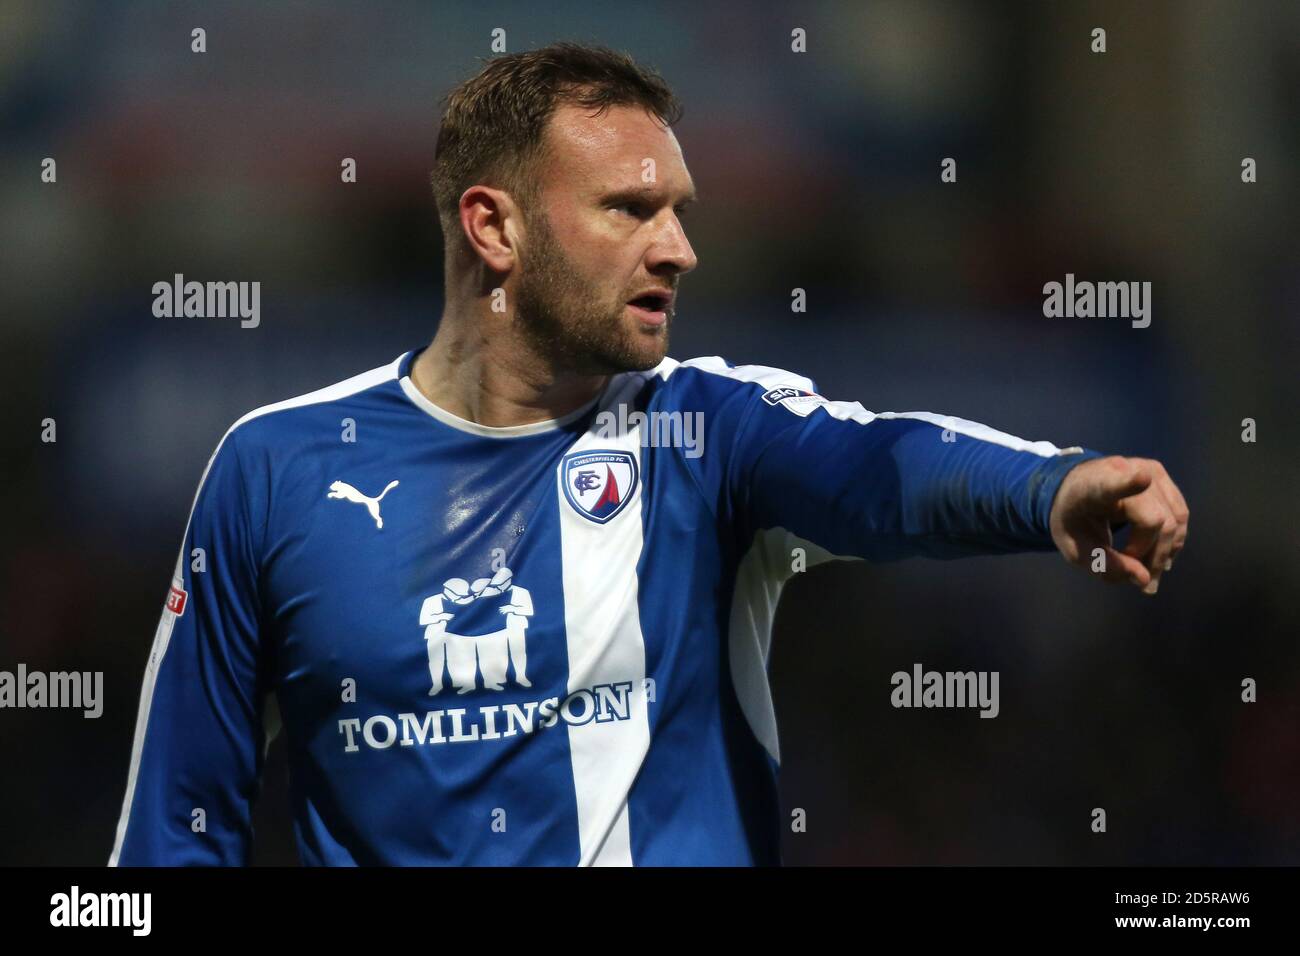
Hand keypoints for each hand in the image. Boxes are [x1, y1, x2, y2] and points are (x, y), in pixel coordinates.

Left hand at [1049, 455, 1188, 594]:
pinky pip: (1179, 515)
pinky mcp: (1161, 475)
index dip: (1129, 483)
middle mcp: (1123, 471)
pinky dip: (1172, 540)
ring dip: (1166, 552)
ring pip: (1175, 519)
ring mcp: (1147, 469)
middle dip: (1153, 556)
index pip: (1112, 484)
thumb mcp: (1077, 549)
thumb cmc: (1074, 519)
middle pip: (1157, 521)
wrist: (1077, 488)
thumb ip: (1106, 565)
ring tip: (1150, 572)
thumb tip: (1144, 579)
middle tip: (1144, 584)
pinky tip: (1159, 555)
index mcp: (1093, 487)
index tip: (1142, 479)